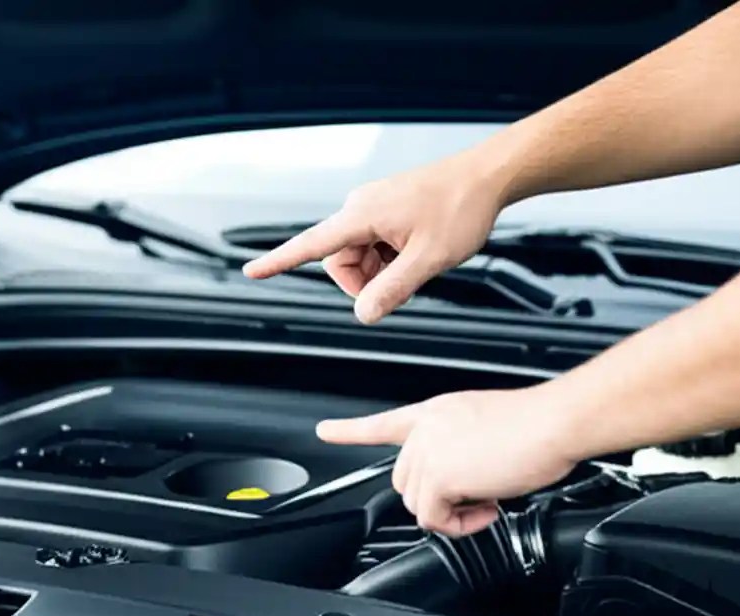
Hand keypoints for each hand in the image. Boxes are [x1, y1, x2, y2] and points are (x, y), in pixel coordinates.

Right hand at [242, 151, 508, 323]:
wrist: (487, 176)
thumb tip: (362, 314)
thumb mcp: (429, 259)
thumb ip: (393, 289)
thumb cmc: (462, 209)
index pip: (311, 245)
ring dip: (381, 270)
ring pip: (359, 255)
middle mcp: (361, 207)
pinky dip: (391, 257)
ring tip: (417, 261)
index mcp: (363, 215)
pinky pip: (375, 244)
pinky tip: (417, 251)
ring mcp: (374, 207)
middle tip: (404, 284)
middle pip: (340, 260)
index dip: (279, 262)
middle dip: (365, 281)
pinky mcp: (386, 209)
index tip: (251, 271)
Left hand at [318, 387, 577, 535]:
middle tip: (478, 495)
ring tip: (488, 497)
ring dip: (452, 512)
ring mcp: (428, 452)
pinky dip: (459, 525)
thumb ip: (461, 450)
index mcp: (436, 413)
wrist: (553, 422)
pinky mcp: (439, 477)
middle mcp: (426, 430)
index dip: (351, 430)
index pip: (385, 423)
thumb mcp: (487, 429)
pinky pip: (433, 520)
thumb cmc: (537, 424)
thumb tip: (465, 483)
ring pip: (417, 504)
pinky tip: (488, 507)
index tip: (325, 431)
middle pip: (405, 482)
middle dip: (437, 497)